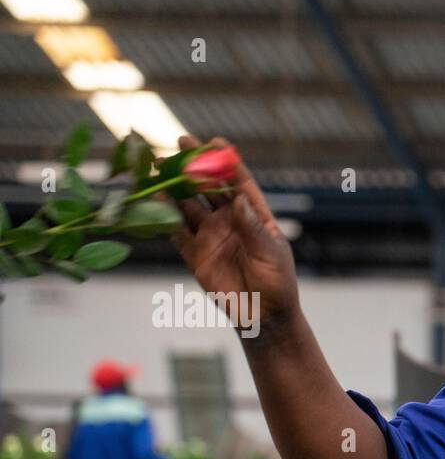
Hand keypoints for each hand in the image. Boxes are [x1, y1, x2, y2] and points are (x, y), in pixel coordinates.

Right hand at [169, 135, 299, 332]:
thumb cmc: (277, 283)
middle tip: (179, 144)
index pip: (240, 183)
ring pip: (188, 204)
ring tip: (158, 166)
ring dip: (174, 186)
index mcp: (254, 215)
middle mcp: (230, 220)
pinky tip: (153, 198)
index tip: (216, 141)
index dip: (227, 162)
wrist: (263, 317)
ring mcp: (210, 235)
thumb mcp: (270, 254)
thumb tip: (238, 198)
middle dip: (195, 166)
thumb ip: (253, 228)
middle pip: (209, 187)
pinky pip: (176, 230)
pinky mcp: (194, 253)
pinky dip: (164, 215)